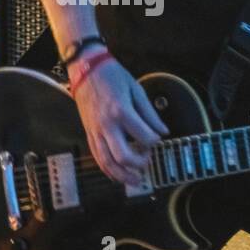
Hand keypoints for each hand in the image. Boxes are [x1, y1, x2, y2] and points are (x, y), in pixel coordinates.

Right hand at [70, 47, 168, 184]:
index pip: (143, 137)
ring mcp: (95, 131)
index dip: (154, 142)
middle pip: (122, 156)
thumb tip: (163, 131)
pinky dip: (107, 170)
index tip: (157, 139)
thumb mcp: (136, 89)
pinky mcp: (88, 133)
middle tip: (148, 162)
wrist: (86, 69)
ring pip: (107, 162)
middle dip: (138, 164)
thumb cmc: (112, 76)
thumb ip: (150, 113)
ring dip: (122, 175)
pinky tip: (117, 176)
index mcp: (121, 111)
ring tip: (136, 181)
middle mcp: (107, 125)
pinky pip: (97, 157)